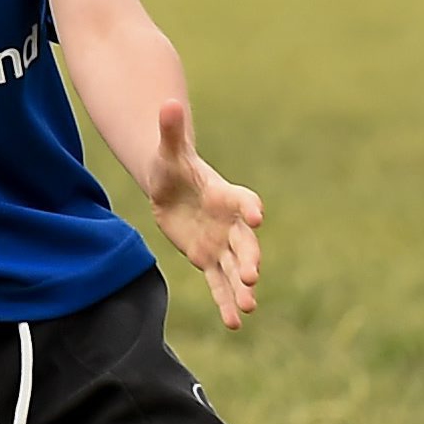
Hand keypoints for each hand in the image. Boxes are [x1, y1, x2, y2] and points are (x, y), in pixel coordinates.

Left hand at [141, 98, 264, 326]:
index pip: (243, 201)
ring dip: (242, 288)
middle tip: (251, 274)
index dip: (250, 208)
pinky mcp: (209, 260)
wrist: (170, 185)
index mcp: (225, 194)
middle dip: (249, 257)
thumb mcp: (168, 149)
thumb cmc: (171, 164)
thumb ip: (171, 130)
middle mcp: (230, 223)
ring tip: (248, 308)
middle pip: (244, 242)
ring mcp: (221, 244)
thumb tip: (167, 101)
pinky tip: (236, 322)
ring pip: (235, 268)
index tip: (256, 217)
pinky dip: (227, 302)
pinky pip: (219, 284)